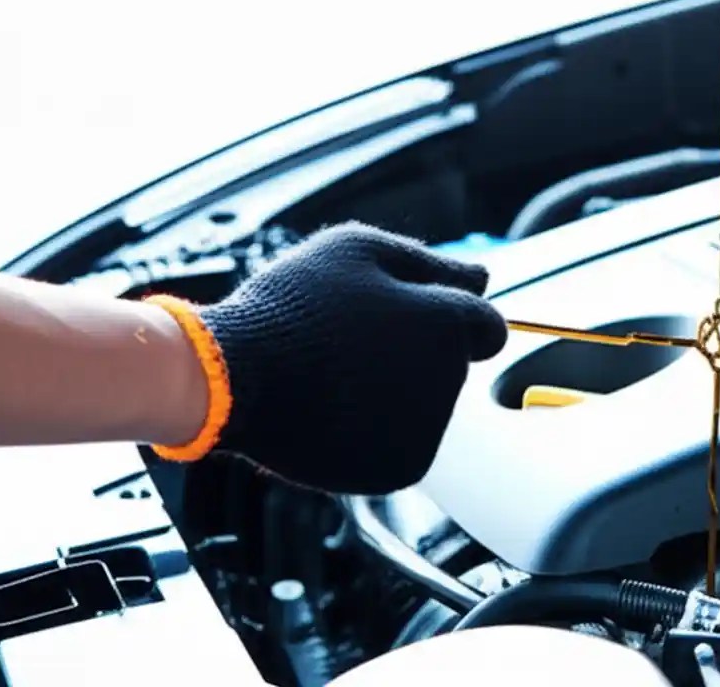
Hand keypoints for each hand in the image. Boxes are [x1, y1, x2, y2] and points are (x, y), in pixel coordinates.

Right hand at [187, 222, 505, 492]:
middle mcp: (448, 382)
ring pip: (425, 405)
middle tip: (351, 342)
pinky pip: (401, 441)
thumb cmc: (292, 308)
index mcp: (446, 324)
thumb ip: (428, 261)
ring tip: (334, 375)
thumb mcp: (357, 249)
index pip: (488, 326)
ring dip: (395, 390)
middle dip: (417, 351)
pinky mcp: (398, 470)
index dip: (453, 317)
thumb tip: (483, 278)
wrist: (230, 381)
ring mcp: (424, 431)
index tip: (413, 317)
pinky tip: (334, 409)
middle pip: (452, 365)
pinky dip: (376, 429)